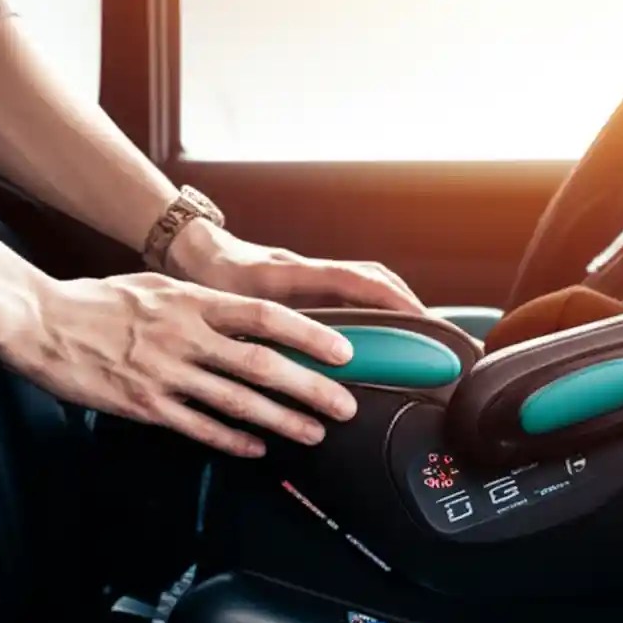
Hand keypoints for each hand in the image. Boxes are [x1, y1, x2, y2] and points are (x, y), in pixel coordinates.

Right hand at [7, 273, 359, 456]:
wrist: (39, 321)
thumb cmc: (96, 301)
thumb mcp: (155, 287)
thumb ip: (199, 303)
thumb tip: (242, 317)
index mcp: (191, 302)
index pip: (265, 318)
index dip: (309, 335)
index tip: (342, 352)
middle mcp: (184, 337)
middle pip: (262, 365)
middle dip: (310, 388)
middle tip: (344, 405)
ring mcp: (165, 373)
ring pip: (236, 402)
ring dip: (281, 420)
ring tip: (313, 432)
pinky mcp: (144, 405)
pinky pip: (197, 427)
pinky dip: (231, 440)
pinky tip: (257, 448)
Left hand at [165, 220, 426, 313]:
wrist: (190, 250)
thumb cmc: (206, 281)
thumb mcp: (228, 312)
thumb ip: (258, 336)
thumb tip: (289, 373)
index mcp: (290, 274)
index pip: (354, 281)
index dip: (390, 301)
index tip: (418, 322)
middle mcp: (307, 269)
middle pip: (372, 277)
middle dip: (407, 303)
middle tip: (432, 335)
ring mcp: (310, 272)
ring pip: (365, 280)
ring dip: (394, 303)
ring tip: (416, 336)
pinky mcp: (307, 280)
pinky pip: (351, 287)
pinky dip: (374, 305)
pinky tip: (381, 331)